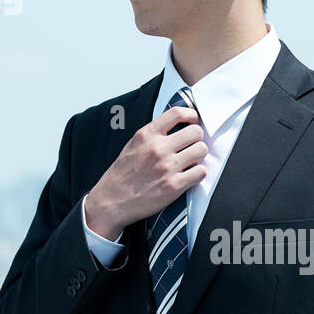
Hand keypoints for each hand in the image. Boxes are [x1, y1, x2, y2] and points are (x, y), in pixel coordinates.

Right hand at [85, 105, 206, 239]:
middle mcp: (158, 148)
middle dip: (197, 138)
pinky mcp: (174, 186)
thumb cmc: (123, 173)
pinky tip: (189, 175)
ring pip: (202, 150)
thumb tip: (178, 125)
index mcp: (146, 135)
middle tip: (192, 145)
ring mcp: (167, 167)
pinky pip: (201, 172)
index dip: (191, 114)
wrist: (112, 200)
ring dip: (199, 155)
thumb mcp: (133, 144)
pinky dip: (198, 173)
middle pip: (195, 131)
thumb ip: (153, 134)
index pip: (176, 113)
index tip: (193, 120)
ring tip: (191, 161)